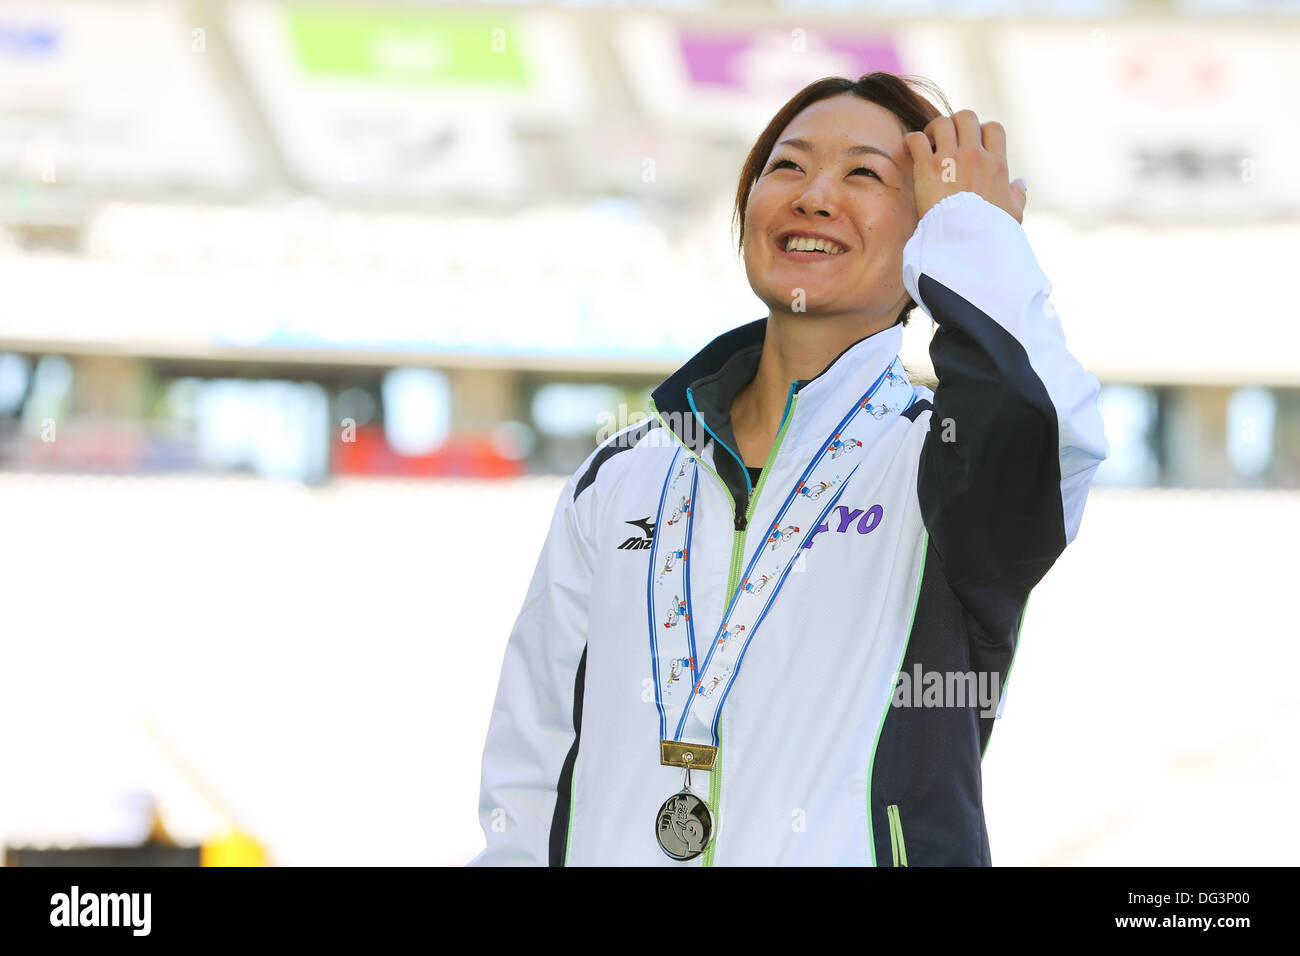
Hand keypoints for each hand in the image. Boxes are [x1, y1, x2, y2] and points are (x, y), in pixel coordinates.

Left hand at [903, 110, 1027, 223]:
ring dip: (933, 128)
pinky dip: (912, 139)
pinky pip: (917, 139)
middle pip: (967, 117)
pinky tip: (910, 147)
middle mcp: (975, 156)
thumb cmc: (989, 233)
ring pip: (942, 122)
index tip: (971, 142)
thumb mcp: (1012, 215)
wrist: (964, 244)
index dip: (981, 129)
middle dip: (955, 122)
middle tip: (946, 138)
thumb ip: (1018, 196)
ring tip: (929, 142)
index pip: (993, 128)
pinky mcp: (927, 168)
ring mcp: (951, 159)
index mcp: (996, 164)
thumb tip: (1021, 182)